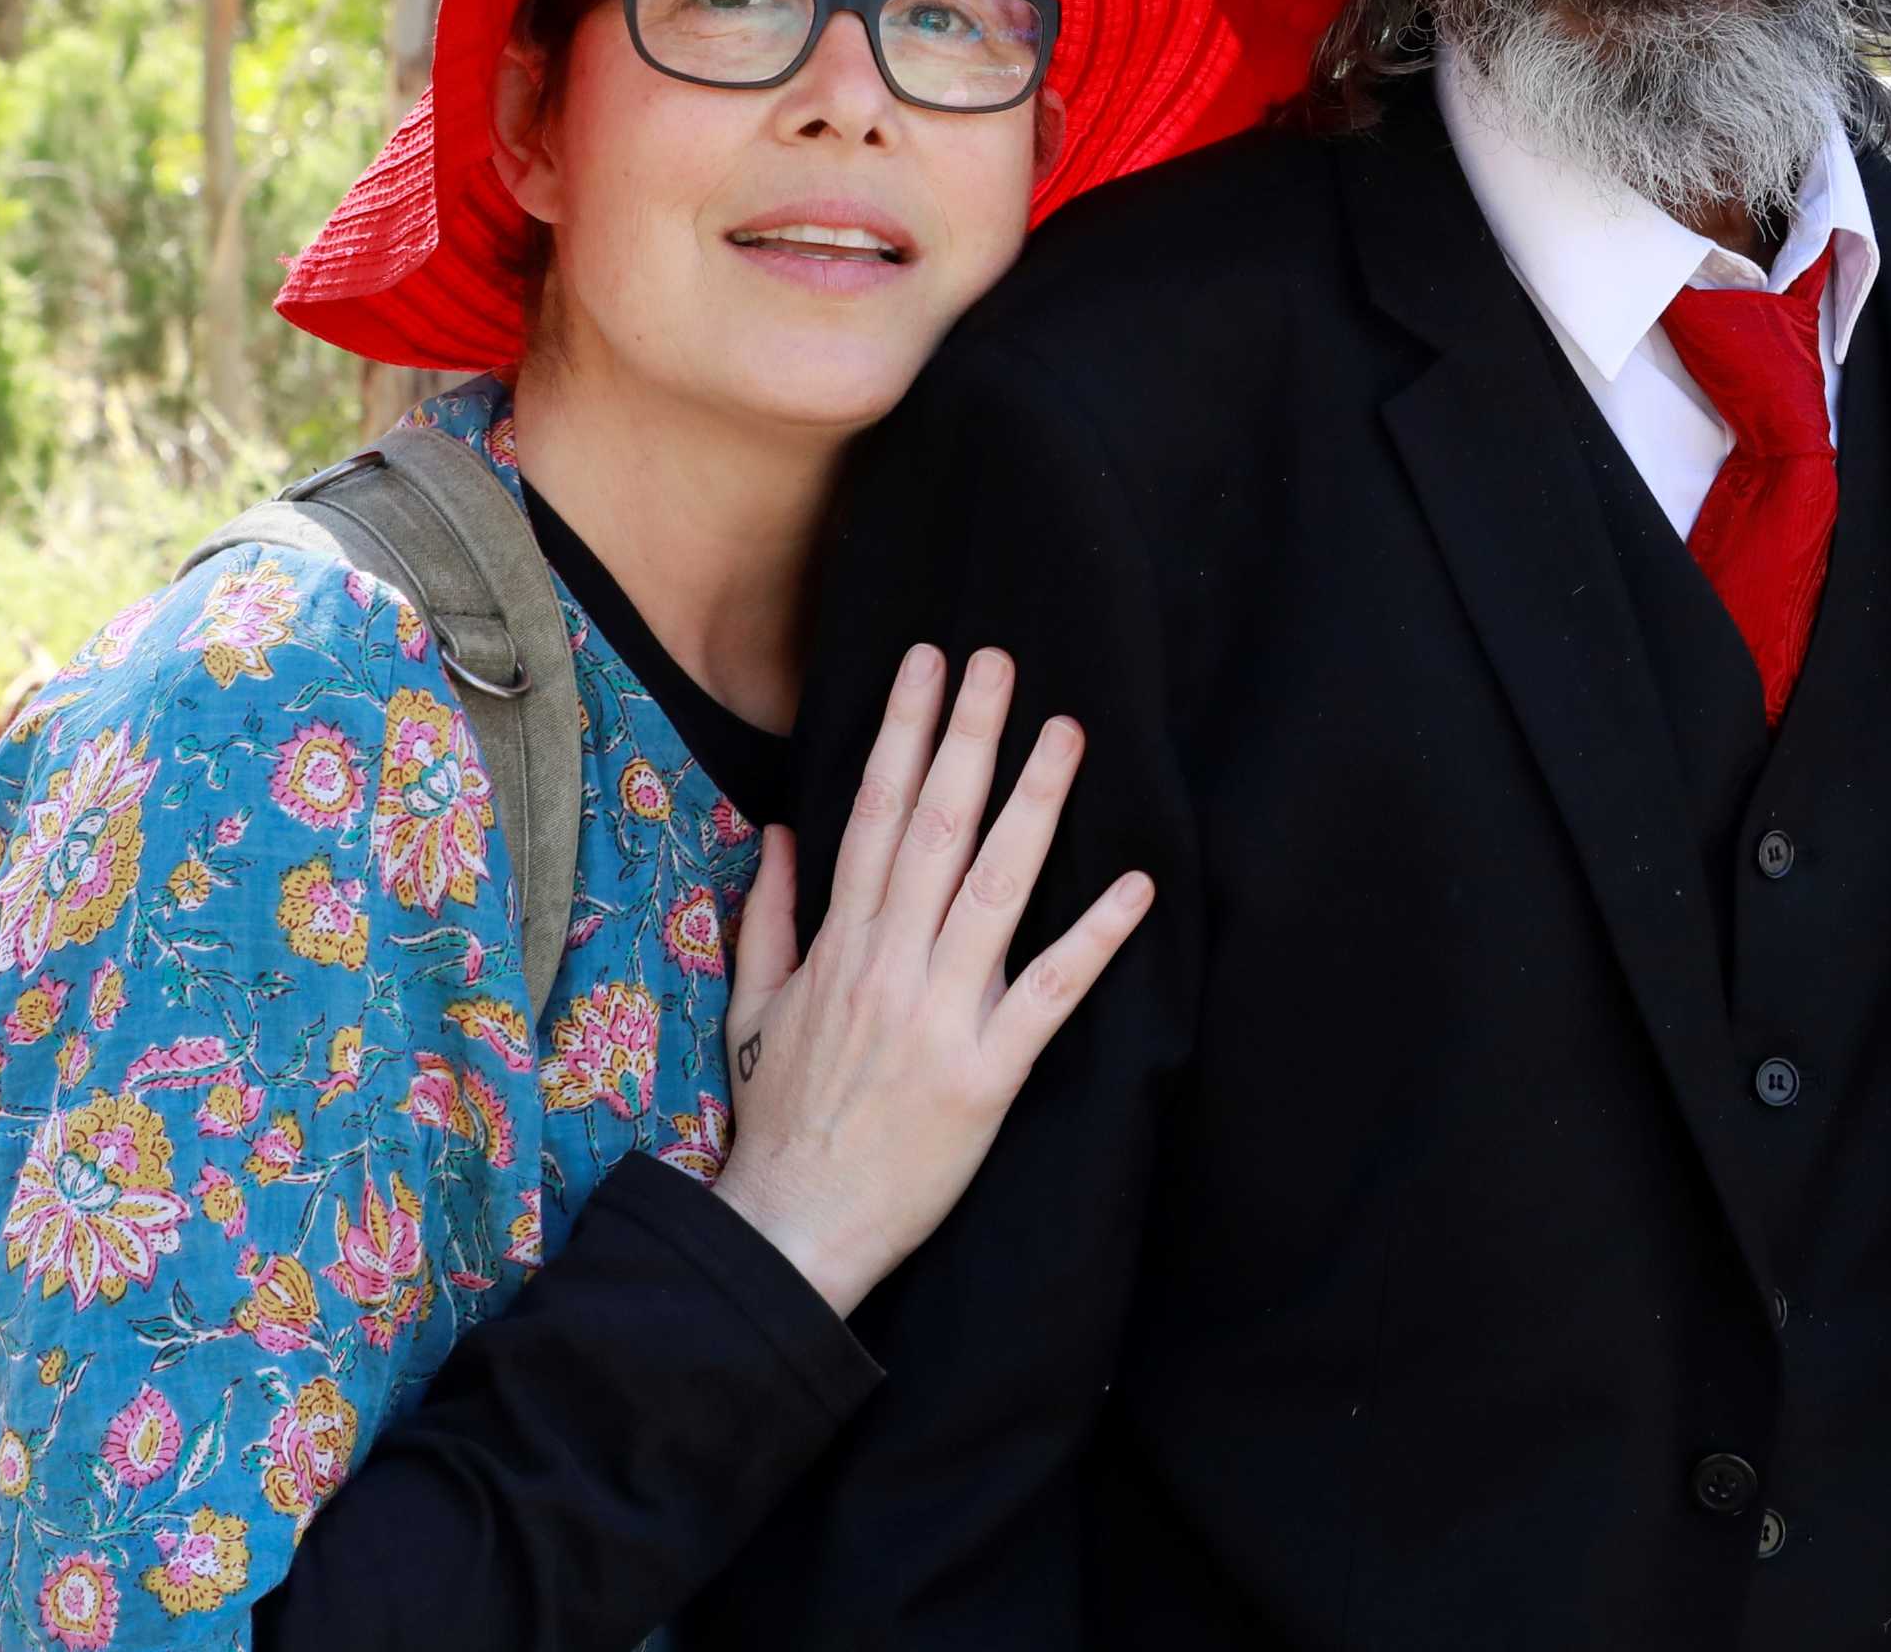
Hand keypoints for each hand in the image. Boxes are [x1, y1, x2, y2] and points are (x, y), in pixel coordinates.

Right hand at [708, 643, 1152, 1317]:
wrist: (795, 1230)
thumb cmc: (780, 1120)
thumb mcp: (754, 1009)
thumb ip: (770, 916)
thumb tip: (781, 833)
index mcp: (840, 945)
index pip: (873, 814)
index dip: (902, 733)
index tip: (926, 666)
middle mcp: (890, 964)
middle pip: (933, 828)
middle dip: (967, 738)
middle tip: (998, 661)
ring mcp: (941, 1015)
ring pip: (993, 889)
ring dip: (1033, 806)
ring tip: (1065, 735)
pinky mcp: (988, 1074)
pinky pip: (1050, 993)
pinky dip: (1095, 937)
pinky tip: (1135, 885)